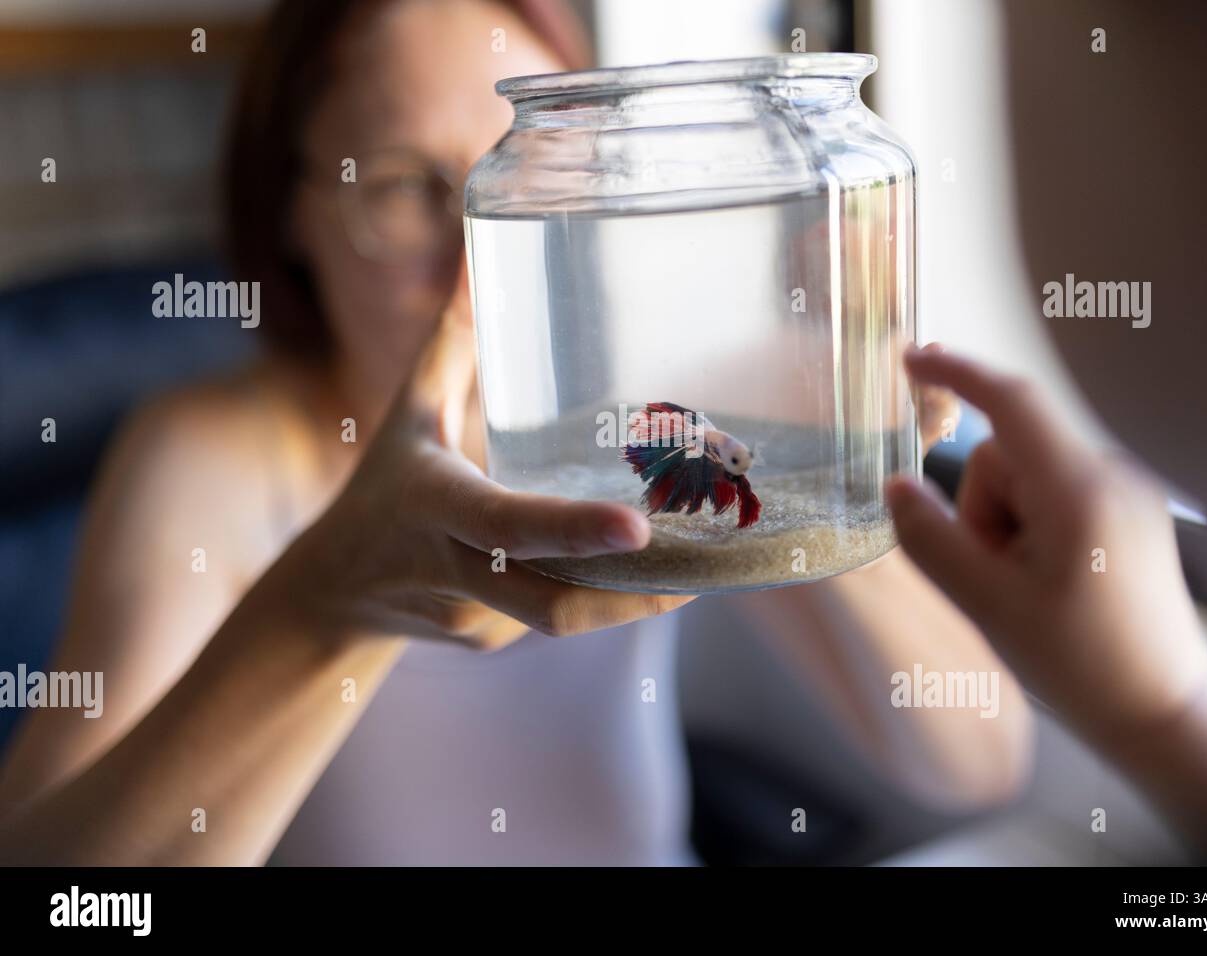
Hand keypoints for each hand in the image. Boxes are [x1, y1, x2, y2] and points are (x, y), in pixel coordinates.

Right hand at [289, 266, 689, 649]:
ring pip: (570, 616)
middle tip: (712, 556)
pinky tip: (651, 570)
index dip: (574, 530)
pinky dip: (607, 597)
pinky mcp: (492, 641)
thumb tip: (473, 250)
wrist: (334, 592)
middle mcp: (457, 571)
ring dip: (640, 598)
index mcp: (435, 506)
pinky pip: (562, 615)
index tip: (640, 526)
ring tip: (706, 561)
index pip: (508, 524)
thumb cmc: (381, 485)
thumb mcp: (409, 410)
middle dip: (638, 593)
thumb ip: (453, 338)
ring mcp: (477, 617)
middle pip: (555, 603)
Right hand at [884, 346, 1206, 742]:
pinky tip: (1049, 580)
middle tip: (995, 576)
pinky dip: (1032, 526)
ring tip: (1027, 586)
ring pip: (1027, 477)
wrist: (1163, 709)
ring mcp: (1126, 492)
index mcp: (1078, 491)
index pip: (1011, 403)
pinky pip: (1055, 493)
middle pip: (1007, 453)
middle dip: (981, 506)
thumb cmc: (1078, 663)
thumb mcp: (987, 604)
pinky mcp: (1130, 511)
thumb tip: (894, 487)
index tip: (911, 359)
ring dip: (1006, 523)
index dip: (957, 372)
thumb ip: (930, 539)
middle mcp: (1111, 475)